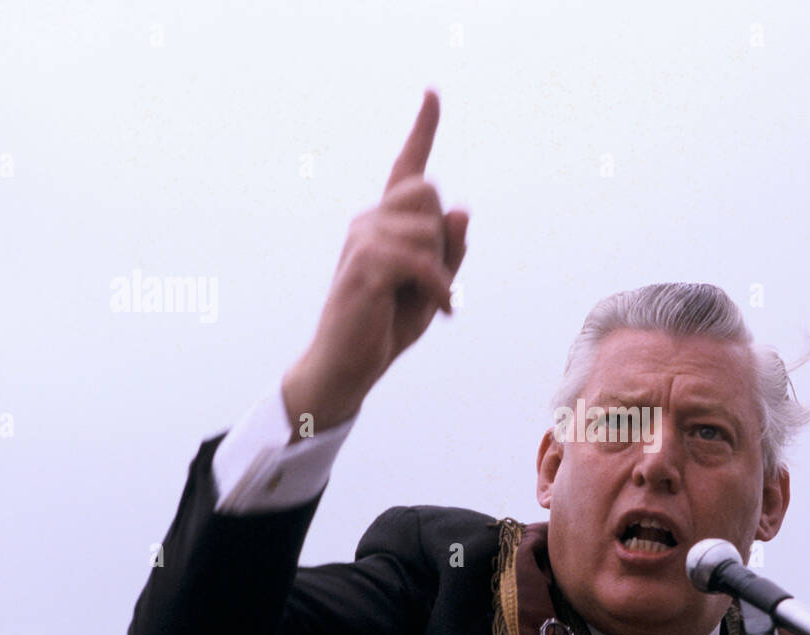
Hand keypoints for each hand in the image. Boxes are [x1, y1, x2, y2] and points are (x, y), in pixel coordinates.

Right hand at [283, 88, 468, 434]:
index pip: (407, 167)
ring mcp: (362, 239)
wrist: (348, 366)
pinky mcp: (364, 264)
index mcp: (385, 222)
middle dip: (443, 237)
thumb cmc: (387, 324)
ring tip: (426, 300)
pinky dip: (439, 289)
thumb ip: (450, 250)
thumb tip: (462, 210)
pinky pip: (421, 260)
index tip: (432, 93)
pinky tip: (441, 312)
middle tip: (433, 281)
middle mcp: (369, 221)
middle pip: (430, 193)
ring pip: (429, 228)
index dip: (423, 129)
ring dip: (440, 269)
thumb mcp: (433, 286)